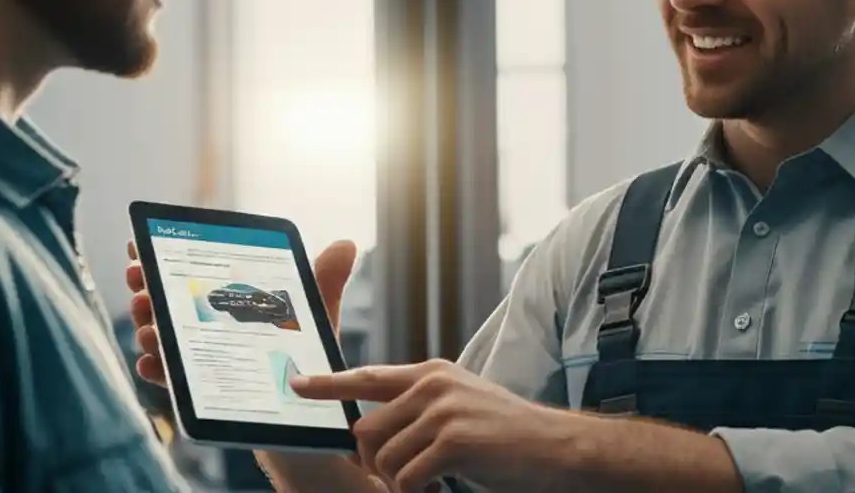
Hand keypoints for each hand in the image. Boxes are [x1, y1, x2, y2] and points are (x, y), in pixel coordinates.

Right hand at [125, 237, 357, 386]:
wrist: (307, 413)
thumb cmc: (305, 355)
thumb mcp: (315, 314)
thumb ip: (324, 280)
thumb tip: (346, 244)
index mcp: (226, 301)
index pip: (187, 272)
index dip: (159, 257)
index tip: (140, 246)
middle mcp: (206, 326)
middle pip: (166, 301)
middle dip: (146, 288)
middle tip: (141, 280)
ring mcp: (198, 358)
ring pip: (164, 339)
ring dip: (150, 328)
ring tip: (151, 326)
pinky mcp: (199, 391)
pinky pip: (171, 382)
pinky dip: (159, 372)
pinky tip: (152, 364)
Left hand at [291, 360, 581, 492]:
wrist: (558, 449)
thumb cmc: (507, 436)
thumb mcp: (460, 405)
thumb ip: (421, 405)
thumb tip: (376, 426)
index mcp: (431, 374)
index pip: (367, 377)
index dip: (328, 383)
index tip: (297, 385)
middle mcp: (433, 385)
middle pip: (366, 429)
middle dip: (372, 463)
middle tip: (399, 479)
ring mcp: (444, 410)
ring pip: (383, 456)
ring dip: (398, 481)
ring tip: (429, 482)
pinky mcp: (454, 440)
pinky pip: (408, 476)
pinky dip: (417, 491)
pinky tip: (440, 487)